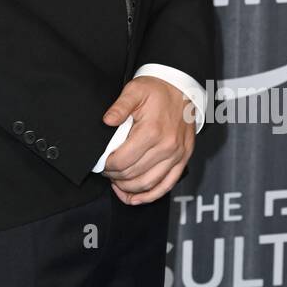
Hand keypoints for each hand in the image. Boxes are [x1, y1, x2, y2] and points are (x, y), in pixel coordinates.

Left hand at [101, 75, 194, 204]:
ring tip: (118, 184)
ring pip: (149, 183)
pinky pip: (167, 185)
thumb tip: (107, 121)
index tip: (102, 164)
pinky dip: (150, 196)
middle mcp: (166, 147)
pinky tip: (136, 198)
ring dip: (130, 189)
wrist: (182, 89)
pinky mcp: (183, 160)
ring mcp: (177, 155)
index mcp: (152, 131)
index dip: (108, 166)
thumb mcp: (134, 91)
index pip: (123, 161)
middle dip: (116, 177)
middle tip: (107, 173)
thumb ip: (119, 106)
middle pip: (134, 174)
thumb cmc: (157, 90)